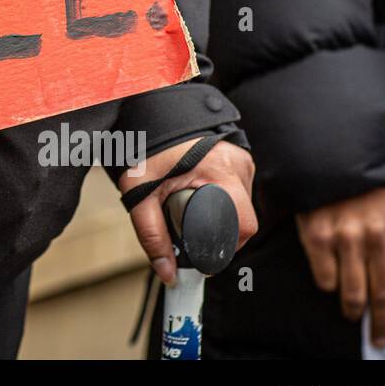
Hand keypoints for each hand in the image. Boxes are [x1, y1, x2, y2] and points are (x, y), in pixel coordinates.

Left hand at [117, 137, 256, 284]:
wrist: (149, 111)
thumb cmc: (144, 148)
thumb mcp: (141, 193)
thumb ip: (152, 235)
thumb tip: (168, 274)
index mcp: (220, 171)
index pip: (242, 226)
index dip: (224, 248)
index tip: (203, 257)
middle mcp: (238, 164)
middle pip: (243, 219)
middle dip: (220, 233)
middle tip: (192, 231)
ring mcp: (243, 158)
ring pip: (242, 205)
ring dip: (222, 215)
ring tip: (194, 207)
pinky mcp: (241, 156)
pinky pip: (239, 189)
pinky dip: (224, 199)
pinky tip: (202, 193)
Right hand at [297, 186, 384, 348]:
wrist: (330, 164)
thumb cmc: (367, 196)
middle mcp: (376, 238)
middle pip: (383, 296)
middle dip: (382, 324)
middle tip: (380, 339)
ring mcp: (346, 238)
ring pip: (354, 293)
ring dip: (354, 311)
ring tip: (353, 317)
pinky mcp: (317, 236)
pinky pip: (325, 279)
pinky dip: (329, 287)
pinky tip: (332, 285)